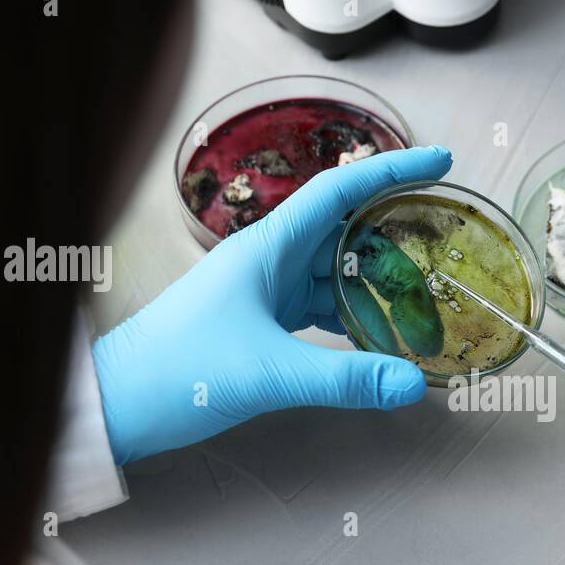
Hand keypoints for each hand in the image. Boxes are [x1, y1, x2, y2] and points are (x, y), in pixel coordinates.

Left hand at [91, 146, 452, 463]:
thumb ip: (345, 379)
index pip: (341, 190)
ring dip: (378, 285)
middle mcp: (269, 260)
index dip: (392, 171)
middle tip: (445, 246)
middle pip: (346, 231)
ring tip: (424, 300)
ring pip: (337, 274)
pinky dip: (354, 318)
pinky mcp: (262, 321)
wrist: (119, 403)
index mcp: (267, 248)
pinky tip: (379, 338)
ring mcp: (265, 290)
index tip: (441, 162)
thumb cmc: (179, 371)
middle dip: (396, 236)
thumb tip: (414, 384)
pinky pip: (322, 307)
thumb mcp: (270, 373)